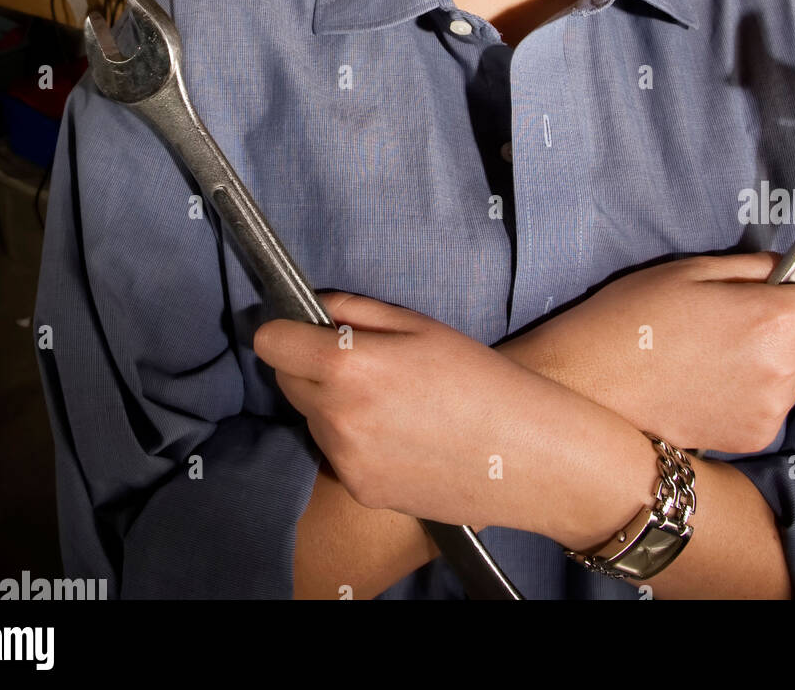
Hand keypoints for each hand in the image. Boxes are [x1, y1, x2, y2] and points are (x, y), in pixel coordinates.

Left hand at [253, 291, 649, 543]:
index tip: (300, 328)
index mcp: (348, 366)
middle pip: (286, 381)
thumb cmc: (478, 378)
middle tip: (360, 361)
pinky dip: (353, 439)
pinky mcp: (360, 489)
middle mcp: (337, 416)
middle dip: (309, 365)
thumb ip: (356, 309)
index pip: (270, 343)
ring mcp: (345, 459)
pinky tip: (399, 432)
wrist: (523, 453)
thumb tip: (314, 305)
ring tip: (390, 400)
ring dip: (332, 404)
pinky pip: (336, 452)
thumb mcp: (419, 324)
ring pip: (311, 417)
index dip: (284, 329)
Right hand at [500, 253, 794, 453]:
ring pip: (792, 375)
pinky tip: (706, 384)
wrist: (593, 384)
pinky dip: (750, 395)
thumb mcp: (692, 270)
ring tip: (710, 355)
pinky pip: (770, 405)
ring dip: (768, 363)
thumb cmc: (635, 316)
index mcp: (771, 319)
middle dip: (786, 329)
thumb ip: (757, 268)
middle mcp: (780, 368)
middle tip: (731, 321)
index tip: (790, 294)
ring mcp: (768, 408)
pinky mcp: (753, 438)